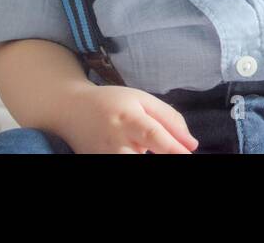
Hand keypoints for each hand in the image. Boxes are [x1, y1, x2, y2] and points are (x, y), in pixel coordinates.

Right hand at [56, 84, 199, 153]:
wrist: (72, 109)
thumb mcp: (143, 100)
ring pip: (131, 163)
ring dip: (150, 157)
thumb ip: (170, 119)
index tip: (190, 154)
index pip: (154, 136)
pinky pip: (123, 164)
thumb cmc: (113, 102)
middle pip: (142, 159)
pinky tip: (139, 150)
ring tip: (151, 148)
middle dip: (162, 158)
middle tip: (177, 154)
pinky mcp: (99, 163)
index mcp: (129, 119)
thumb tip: (192, 144)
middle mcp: (116, 142)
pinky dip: (135, 157)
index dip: (173, 148)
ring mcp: (105, 157)